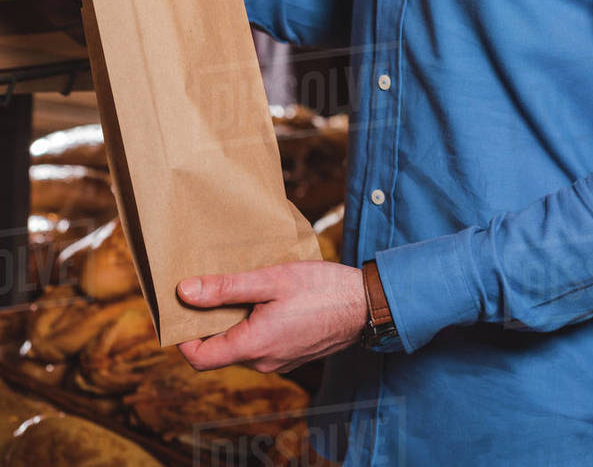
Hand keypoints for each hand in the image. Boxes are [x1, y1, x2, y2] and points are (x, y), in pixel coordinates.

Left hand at [176, 260, 366, 372]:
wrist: (364, 304)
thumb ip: (227, 288)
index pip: (200, 358)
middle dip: (208, 324)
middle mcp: (263, 361)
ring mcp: (279, 361)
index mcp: (253, 345)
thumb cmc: (320, 288)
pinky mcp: (292, 355)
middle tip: (208, 289)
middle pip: (220, 350)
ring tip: (240, 289)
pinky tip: (265, 299)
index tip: (179, 311)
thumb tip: (185, 292)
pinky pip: (261, 345)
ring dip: (233, 322)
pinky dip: (253, 325)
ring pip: (241, 346)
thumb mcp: (271, 280)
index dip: (182, 338)